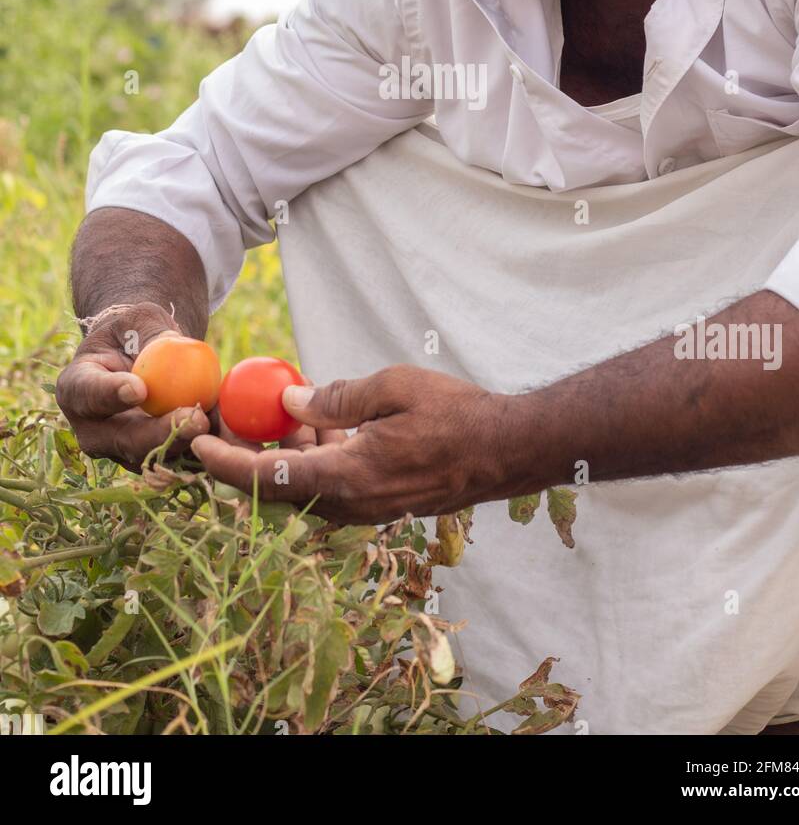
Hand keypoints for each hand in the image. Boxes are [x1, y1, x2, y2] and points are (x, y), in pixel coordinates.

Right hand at [55, 302, 210, 471]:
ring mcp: (119, 450)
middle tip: (194, 419)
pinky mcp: (150, 460)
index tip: (138, 390)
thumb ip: (151, 332)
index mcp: (76, 387)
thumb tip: (173, 345)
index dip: (110, 394)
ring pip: (152, 457)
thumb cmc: (134, 333)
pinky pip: (176, 460)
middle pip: (123, 439)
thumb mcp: (140, 320)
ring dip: (186, 443)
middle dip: (159, 433)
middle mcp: (92, 428)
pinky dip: (200, 448)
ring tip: (214, 422)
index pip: (87, 394)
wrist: (139, 359)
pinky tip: (221, 429)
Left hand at [191, 364, 513, 523]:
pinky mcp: (376, 502)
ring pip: (302, 484)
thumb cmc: (455, 415)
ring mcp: (363, 508)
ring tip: (279, 405)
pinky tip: (318, 420)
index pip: (266, 478)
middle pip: (276, 486)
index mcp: (347, 478)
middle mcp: (349, 504)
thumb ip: (337, 398)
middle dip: (247, 453)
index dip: (224, 462)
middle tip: (229, 416)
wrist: (503, 451)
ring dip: (284, 450)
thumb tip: (288, 404)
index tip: (196, 443)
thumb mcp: (393, 388)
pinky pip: (328, 483)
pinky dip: (312, 455)